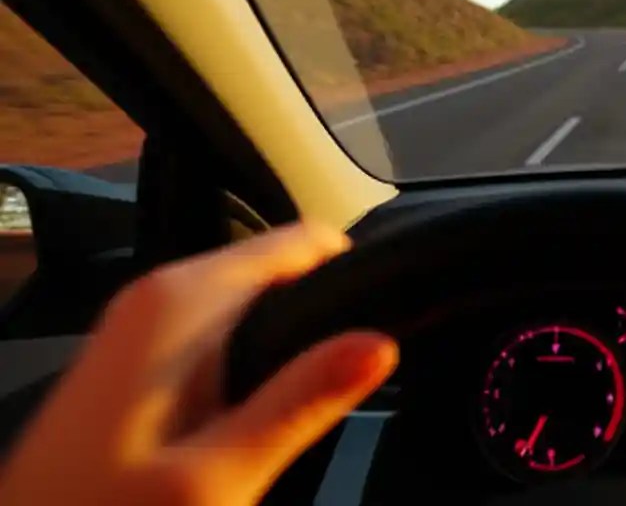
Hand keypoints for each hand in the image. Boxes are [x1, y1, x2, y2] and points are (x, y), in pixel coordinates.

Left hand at [0, 223, 397, 505]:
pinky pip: (222, 334)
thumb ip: (303, 402)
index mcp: (181, 300)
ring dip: (292, 346)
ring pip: (255, 305)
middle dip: (325, 318)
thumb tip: (379, 342)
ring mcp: (144, 325)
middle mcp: (160, 296)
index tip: (395, 319)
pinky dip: (255, 364)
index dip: (356, 276)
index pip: (303, 241)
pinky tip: (256, 420)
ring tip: (307, 411)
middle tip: (347, 392)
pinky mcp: (139, 358)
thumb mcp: (217, 476)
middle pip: (282, 272)